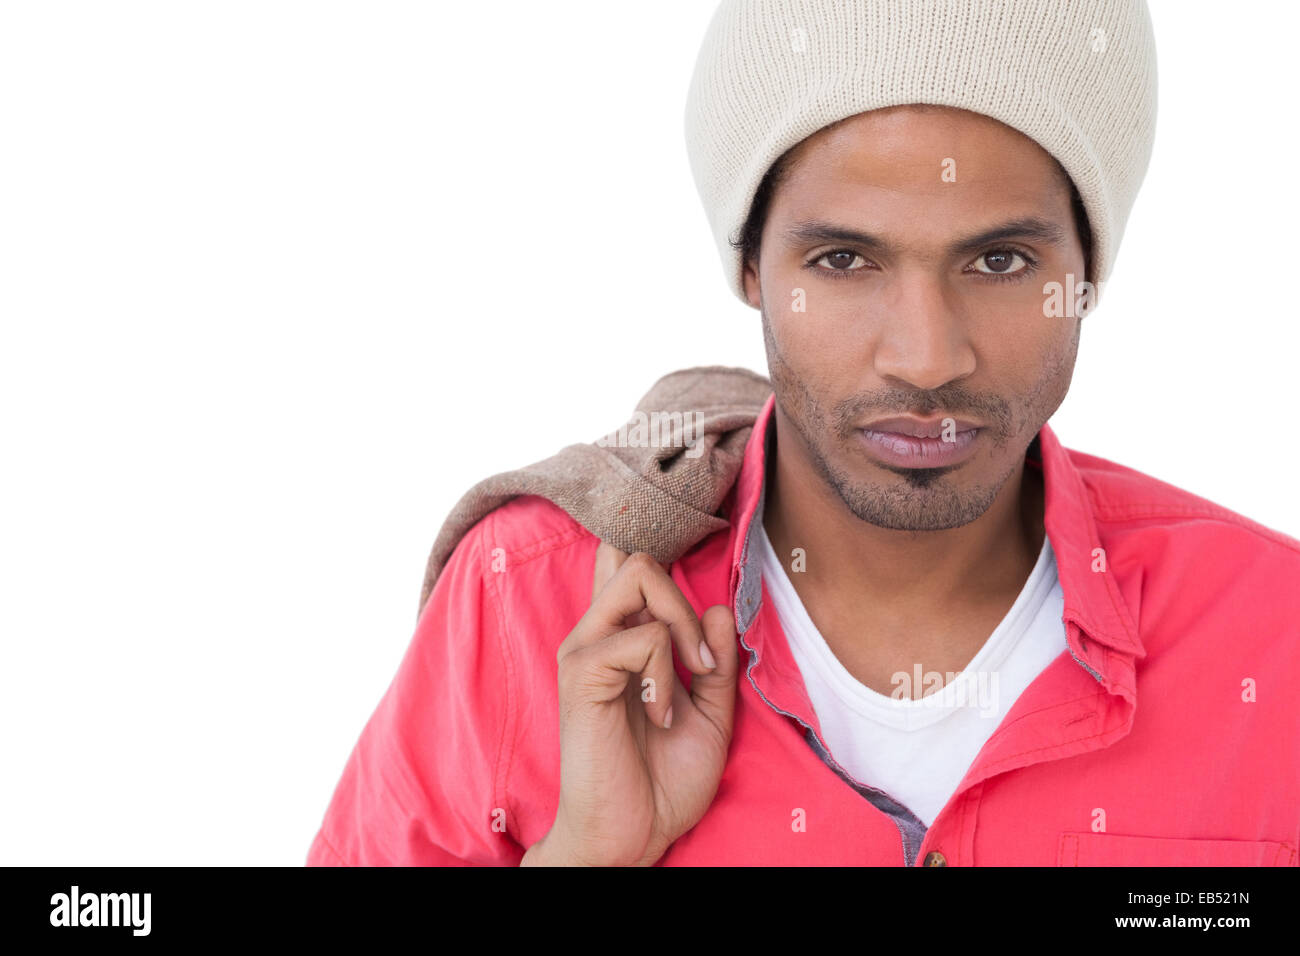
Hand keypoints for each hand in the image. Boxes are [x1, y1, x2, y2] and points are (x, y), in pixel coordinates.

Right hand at [521, 543, 737, 865]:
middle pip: (639, 558)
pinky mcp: (581, 674)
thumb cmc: (664, 780)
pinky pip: (640, 636)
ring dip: (681, 626)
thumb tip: (718, 609)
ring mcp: (584, 650)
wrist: (634, 835)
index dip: (662, 558)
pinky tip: (659, 714)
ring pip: (638, 575)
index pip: (626, 564)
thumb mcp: (711, 715)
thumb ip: (716, 663)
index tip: (697, 609)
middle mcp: (596, 635)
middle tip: (703, 663)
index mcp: (621, 640)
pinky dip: (664, 672)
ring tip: (689, 680)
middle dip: (686, 600)